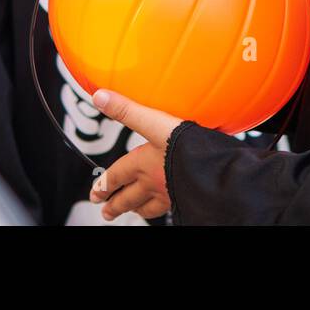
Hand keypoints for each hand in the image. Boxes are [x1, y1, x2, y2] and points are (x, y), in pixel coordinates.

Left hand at [89, 89, 183, 221]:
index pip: (117, 176)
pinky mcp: (186, 199)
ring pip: (148, 208)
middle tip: (106, 212)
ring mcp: (170, 194)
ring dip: (136, 210)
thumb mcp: (154, 122)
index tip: (95, 193)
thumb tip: (100, 97)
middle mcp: (153, 182)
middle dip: (115, 205)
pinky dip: (161, 209)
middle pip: (129, 198)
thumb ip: (127, 109)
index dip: (103, 184)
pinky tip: (167, 205)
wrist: (214, 169)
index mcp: (142, 164)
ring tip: (132, 212)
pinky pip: (168, 209)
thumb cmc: (185, 147)